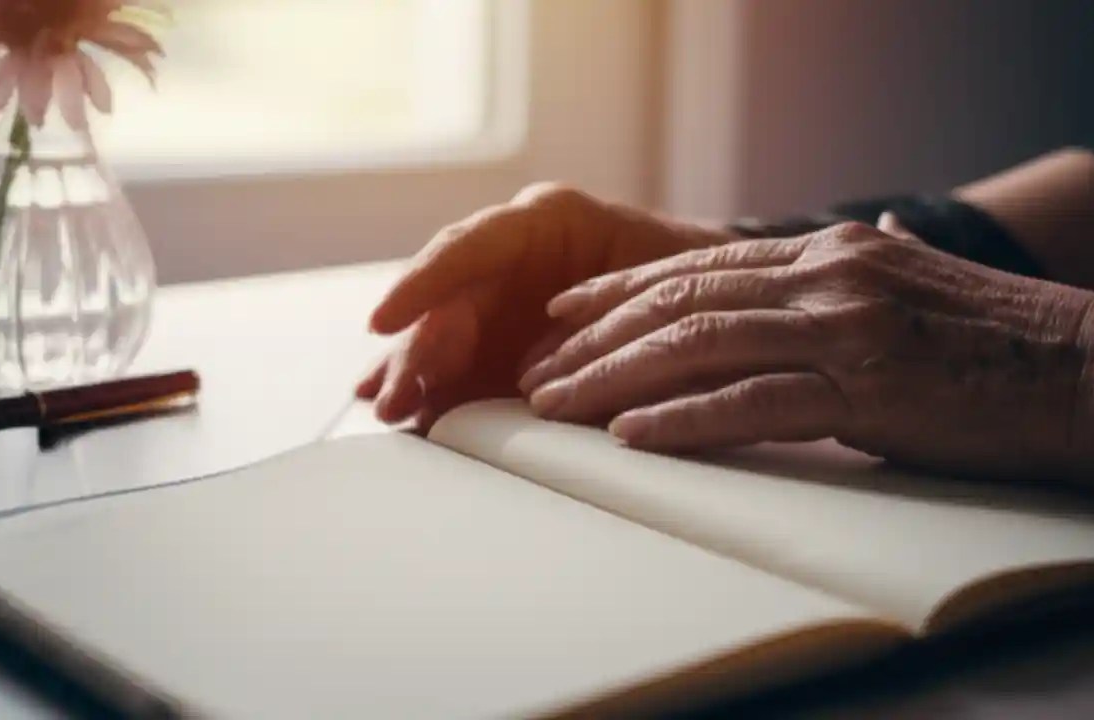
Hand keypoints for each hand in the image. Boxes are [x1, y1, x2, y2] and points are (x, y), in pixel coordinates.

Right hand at [359, 183, 737, 429]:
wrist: (709, 294)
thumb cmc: (690, 271)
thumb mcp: (669, 276)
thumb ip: (624, 311)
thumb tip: (583, 376)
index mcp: (546, 222)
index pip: (471, 245)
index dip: (424, 283)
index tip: (384, 320)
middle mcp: (509, 262)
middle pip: (449, 303)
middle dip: (417, 351)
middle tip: (392, 397)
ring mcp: (502, 306)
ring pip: (443, 339)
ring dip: (413, 377)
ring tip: (388, 412)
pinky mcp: (502, 348)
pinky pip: (458, 370)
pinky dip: (433, 395)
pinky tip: (406, 417)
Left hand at [520, 216, 1093, 487]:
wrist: (1087, 370)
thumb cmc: (996, 337)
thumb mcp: (916, 277)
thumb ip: (865, 260)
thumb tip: (857, 232)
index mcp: (827, 253)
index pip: (695, 266)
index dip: (617, 292)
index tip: (560, 318)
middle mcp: (824, 278)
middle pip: (679, 302)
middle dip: (596, 339)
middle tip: (535, 370)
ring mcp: (843, 329)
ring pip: (700, 345)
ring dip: (616, 376)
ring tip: (556, 404)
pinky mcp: (867, 390)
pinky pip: (753, 402)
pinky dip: (685, 419)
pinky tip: (632, 434)